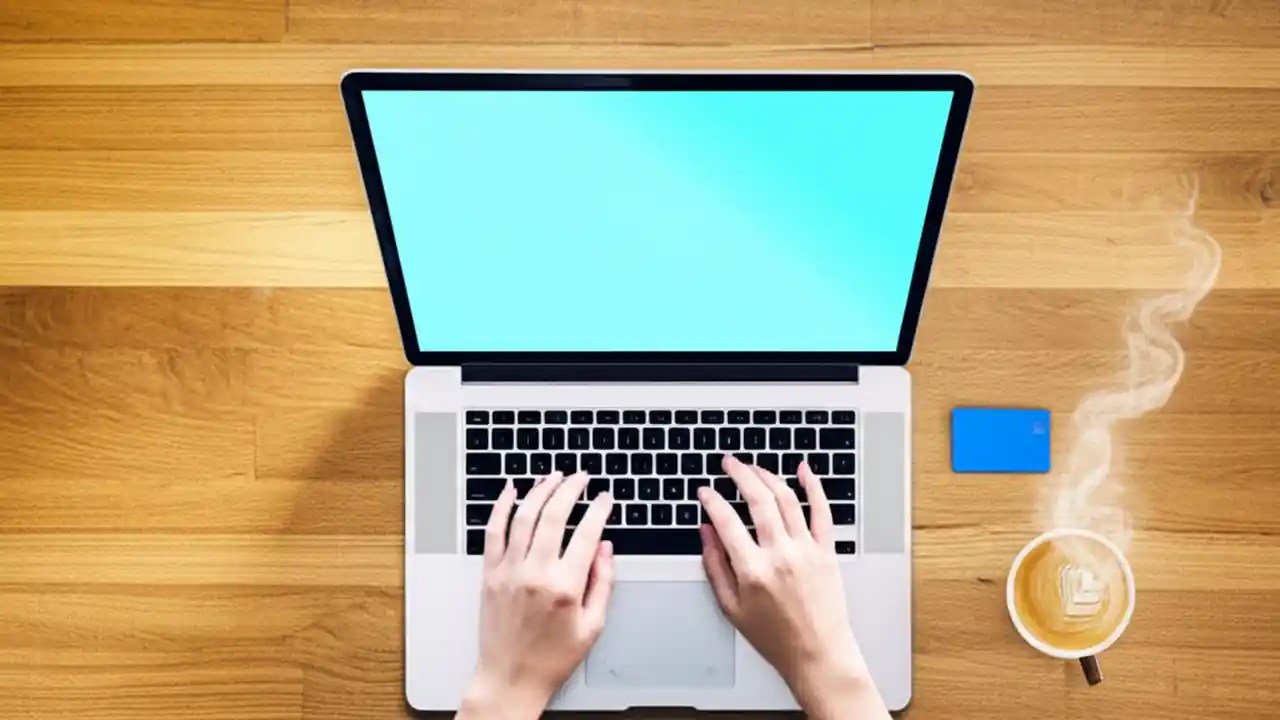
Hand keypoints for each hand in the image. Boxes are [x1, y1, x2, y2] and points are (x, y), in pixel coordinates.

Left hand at [458, 472, 614, 719]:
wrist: (510, 678)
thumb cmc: (551, 658)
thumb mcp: (593, 626)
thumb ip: (603, 582)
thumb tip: (605, 548)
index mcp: (565, 587)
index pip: (586, 534)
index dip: (599, 510)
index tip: (605, 499)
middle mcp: (535, 574)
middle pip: (554, 515)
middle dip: (570, 489)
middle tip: (580, 477)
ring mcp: (509, 571)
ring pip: (524, 516)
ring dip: (540, 490)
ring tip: (553, 477)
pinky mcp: (490, 574)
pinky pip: (493, 532)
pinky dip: (501, 507)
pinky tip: (511, 491)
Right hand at [697, 458, 888, 719]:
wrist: (818, 653)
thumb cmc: (775, 637)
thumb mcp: (731, 607)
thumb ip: (715, 566)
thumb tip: (706, 532)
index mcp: (753, 570)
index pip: (726, 521)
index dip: (712, 500)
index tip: (705, 491)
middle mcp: (780, 555)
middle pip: (758, 499)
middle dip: (739, 474)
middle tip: (729, 463)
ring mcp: (806, 550)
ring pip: (786, 498)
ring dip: (768, 476)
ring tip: (754, 467)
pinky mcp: (826, 551)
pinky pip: (822, 511)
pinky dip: (814, 487)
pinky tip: (804, 471)